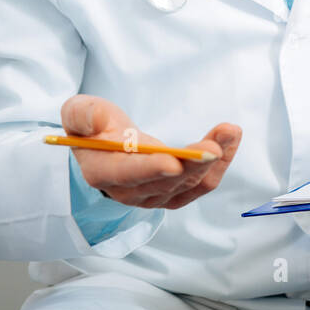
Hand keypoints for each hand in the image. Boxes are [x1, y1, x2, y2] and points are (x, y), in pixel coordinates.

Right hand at [60, 95, 240, 209]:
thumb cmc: (93, 127)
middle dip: (193, 163)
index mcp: (103, 171)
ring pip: (190, 183)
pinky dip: (221, 163)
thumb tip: (94, 123)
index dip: (151, 169)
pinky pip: (203, 183)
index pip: (128, 175)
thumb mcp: (78, 113)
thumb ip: (82, 115)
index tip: (173, 162)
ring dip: (214, 159)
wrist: (106, 146)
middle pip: (166, 182)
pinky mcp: (176, 193)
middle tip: (214, 145)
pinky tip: (232, 140)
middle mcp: (130, 191)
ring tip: (230, 131)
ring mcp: (156, 196)